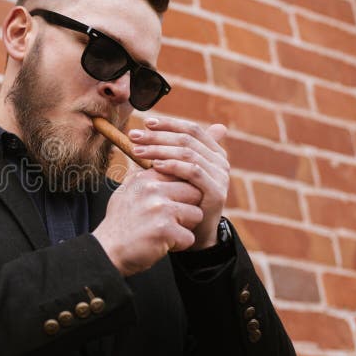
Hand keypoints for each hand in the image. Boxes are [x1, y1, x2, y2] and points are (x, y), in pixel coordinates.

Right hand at [93, 168, 203, 275]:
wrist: (107, 250)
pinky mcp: (164, 230)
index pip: (181, 175)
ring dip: (185, 228)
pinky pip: (190, 237)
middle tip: (172, 221)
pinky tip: (162, 244)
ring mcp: (159, 209)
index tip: (173, 203)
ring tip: (166, 232)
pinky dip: (179, 245)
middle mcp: (152, 190)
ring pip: (197, 214)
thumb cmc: (120, 224)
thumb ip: (146, 180)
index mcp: (144, 178)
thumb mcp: (127, 192)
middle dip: (188, 209)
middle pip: (195, 193)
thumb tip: (165, 166)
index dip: (182, 192)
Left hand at [128, 117, 229, 249]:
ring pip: (188, 153)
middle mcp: (220, 161)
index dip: (169, 124)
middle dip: (158, 136)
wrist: (191, 232)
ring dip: (160, 149)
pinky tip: (155, 165)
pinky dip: (173, 165)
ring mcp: (220, 176)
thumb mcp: (170, 171)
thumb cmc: (178, 198)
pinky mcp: (216, 192)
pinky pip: (193, 172)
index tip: (146, 123)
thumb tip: (147, 126)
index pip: (192, 129)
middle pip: (187, 139)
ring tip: (138, 150)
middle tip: (135, 135)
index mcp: (212, 152)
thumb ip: (163, 150)